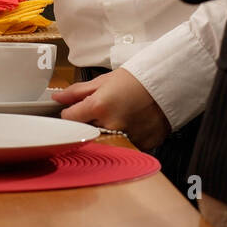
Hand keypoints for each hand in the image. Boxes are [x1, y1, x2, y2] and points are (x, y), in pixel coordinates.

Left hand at [51, 67, 169, 150]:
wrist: (169, 83)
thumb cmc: (138, 79)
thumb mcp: (104, 80)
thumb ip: (78, 91)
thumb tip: (58, 97)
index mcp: (98, 106)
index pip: (69, 119)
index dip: (70, 114)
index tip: (76, 111)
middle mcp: (110, 124)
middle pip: (86, 132)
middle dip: (88, 125)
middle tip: (101, 114)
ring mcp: (126, 137)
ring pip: (105, 142)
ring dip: (106, 133)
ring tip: (119, 118)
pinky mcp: (140, 145)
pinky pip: (124, 146)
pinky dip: (124, 139)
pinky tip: (131, 125)